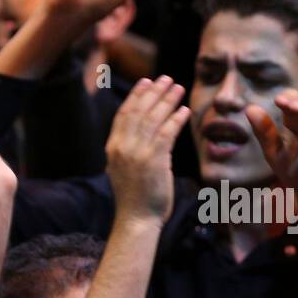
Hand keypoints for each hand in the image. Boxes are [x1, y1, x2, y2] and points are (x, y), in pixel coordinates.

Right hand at [105, 75, 189, 222]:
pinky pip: (167, 133)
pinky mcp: (154, 160)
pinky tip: (185, 110)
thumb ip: (129, 150)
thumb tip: (142, 133)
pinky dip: (176, 119)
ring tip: (178, 88)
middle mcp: (122, 147)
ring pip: (153, 119)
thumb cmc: (134, 198)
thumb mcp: (124, 169)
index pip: (123, 115)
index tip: (146, 82)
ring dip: (167, 101)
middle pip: (139, 112)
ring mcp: (137, 153)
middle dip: (153, 92)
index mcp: (112, 148)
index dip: (136, 96)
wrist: (136, 219)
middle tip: (166, 78)